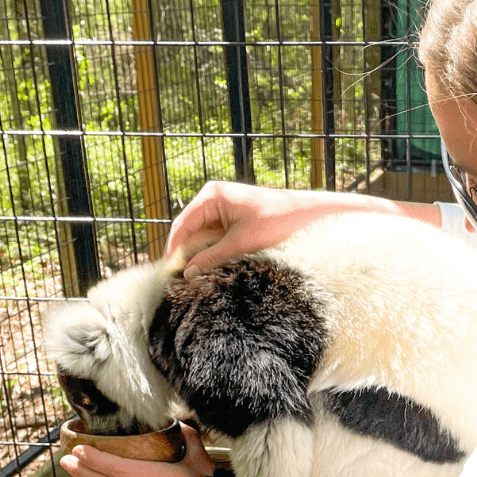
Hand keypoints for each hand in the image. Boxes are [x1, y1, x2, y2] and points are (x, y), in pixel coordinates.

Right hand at [166, 182, 347, 272]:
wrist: (307, 216)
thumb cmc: (277, 221)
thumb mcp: (241, 243)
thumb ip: (212, 258)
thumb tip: (187, 274)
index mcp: (211, 195)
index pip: (182, 224)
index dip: (174, 249)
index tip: (169, 273)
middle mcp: (213, 199)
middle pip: (189, 232)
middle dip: (186, 255)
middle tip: (180, 281)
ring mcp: (222, 210)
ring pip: (201, 238)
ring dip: (200, 257)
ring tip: (195, 279)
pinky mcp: (232, 222)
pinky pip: (214, 240)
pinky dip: (212, 254)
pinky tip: (211, 270)